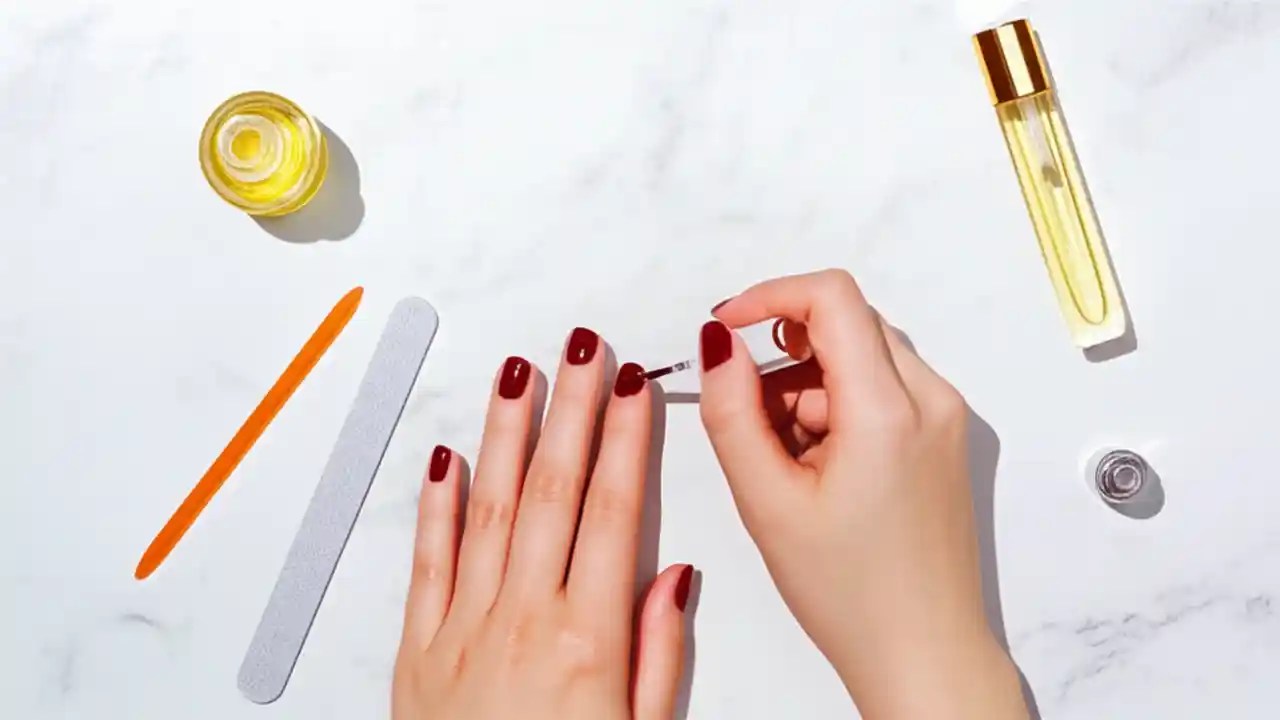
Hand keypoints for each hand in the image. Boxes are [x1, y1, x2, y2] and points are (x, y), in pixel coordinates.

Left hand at [393, 329, 692, 719]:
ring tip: (520, 374)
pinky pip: (427, 561)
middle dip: (573, 408)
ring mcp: (465, 628)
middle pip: (555, 489)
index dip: (626, 439)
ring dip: (507, 433)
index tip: (634, 386)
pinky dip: (435, 504)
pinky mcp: (418, 650)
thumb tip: (674, 574)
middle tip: (583, 348)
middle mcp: (524, 618)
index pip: (615, 510)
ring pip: (489, 507)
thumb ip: (660, 654)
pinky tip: (447, 456)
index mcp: (589, 638)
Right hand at [699, 270, 1026, 718]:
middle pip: (846, 324)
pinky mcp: (942, 438)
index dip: (768, 295)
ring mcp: (944, 419)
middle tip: (748, 415)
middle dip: (784, 353)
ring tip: (783, 460)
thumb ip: (732, 411)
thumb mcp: (768, 501)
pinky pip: (883, 389)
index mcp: (889, 410)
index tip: (726, 327)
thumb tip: (719, 345)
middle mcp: (930, 400)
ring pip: (862, 357)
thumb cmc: (854, 594)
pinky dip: (837, 408)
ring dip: (808, 385)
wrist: (924, 653)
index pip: (831, 296)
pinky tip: (816, 468)